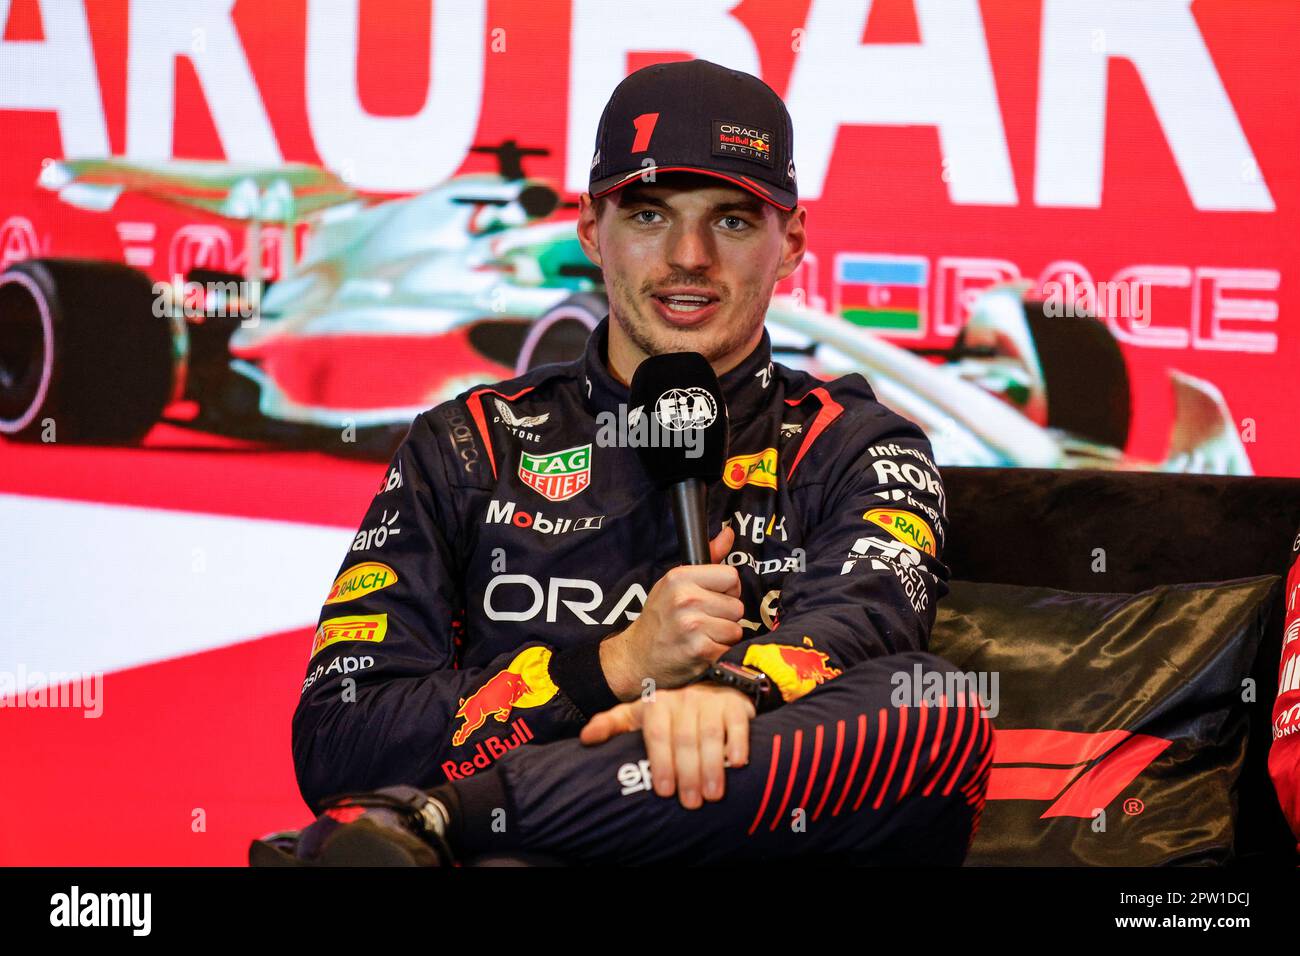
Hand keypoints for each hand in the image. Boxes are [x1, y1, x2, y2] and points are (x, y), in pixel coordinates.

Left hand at [580, 682, 754, 808]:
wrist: (708, 687)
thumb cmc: (669, 712)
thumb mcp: (638, 715)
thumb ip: (612, 725)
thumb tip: (585, 739)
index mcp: (658, 703)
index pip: (656, 733)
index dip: (660, 762)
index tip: (664, 791)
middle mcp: (685, 699)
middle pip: (684, 738)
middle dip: (687, 772)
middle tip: (691, 802)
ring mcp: (711, 700)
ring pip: (710, 733)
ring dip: (712, 765)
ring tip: (712, 794)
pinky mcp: (736, 704)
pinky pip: (738, 723)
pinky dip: (738, 743)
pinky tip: (738, 763)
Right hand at [599, 525, 743, 698]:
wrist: (636, 658)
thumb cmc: (659, 619)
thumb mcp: (675, 583)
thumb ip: (708, 559)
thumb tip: (729, 533)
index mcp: (680, 577)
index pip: (731, 576)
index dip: (726, 590)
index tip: (711, 599)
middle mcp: (686, 598)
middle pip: (737, 605)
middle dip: (725, 616)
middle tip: (703, 622)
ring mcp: (692, 625)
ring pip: (736, 629)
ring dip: (723, 637)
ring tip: (701, 637)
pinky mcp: (699, 650)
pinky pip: (728, 648)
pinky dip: (719, 653)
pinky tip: (701, 651)